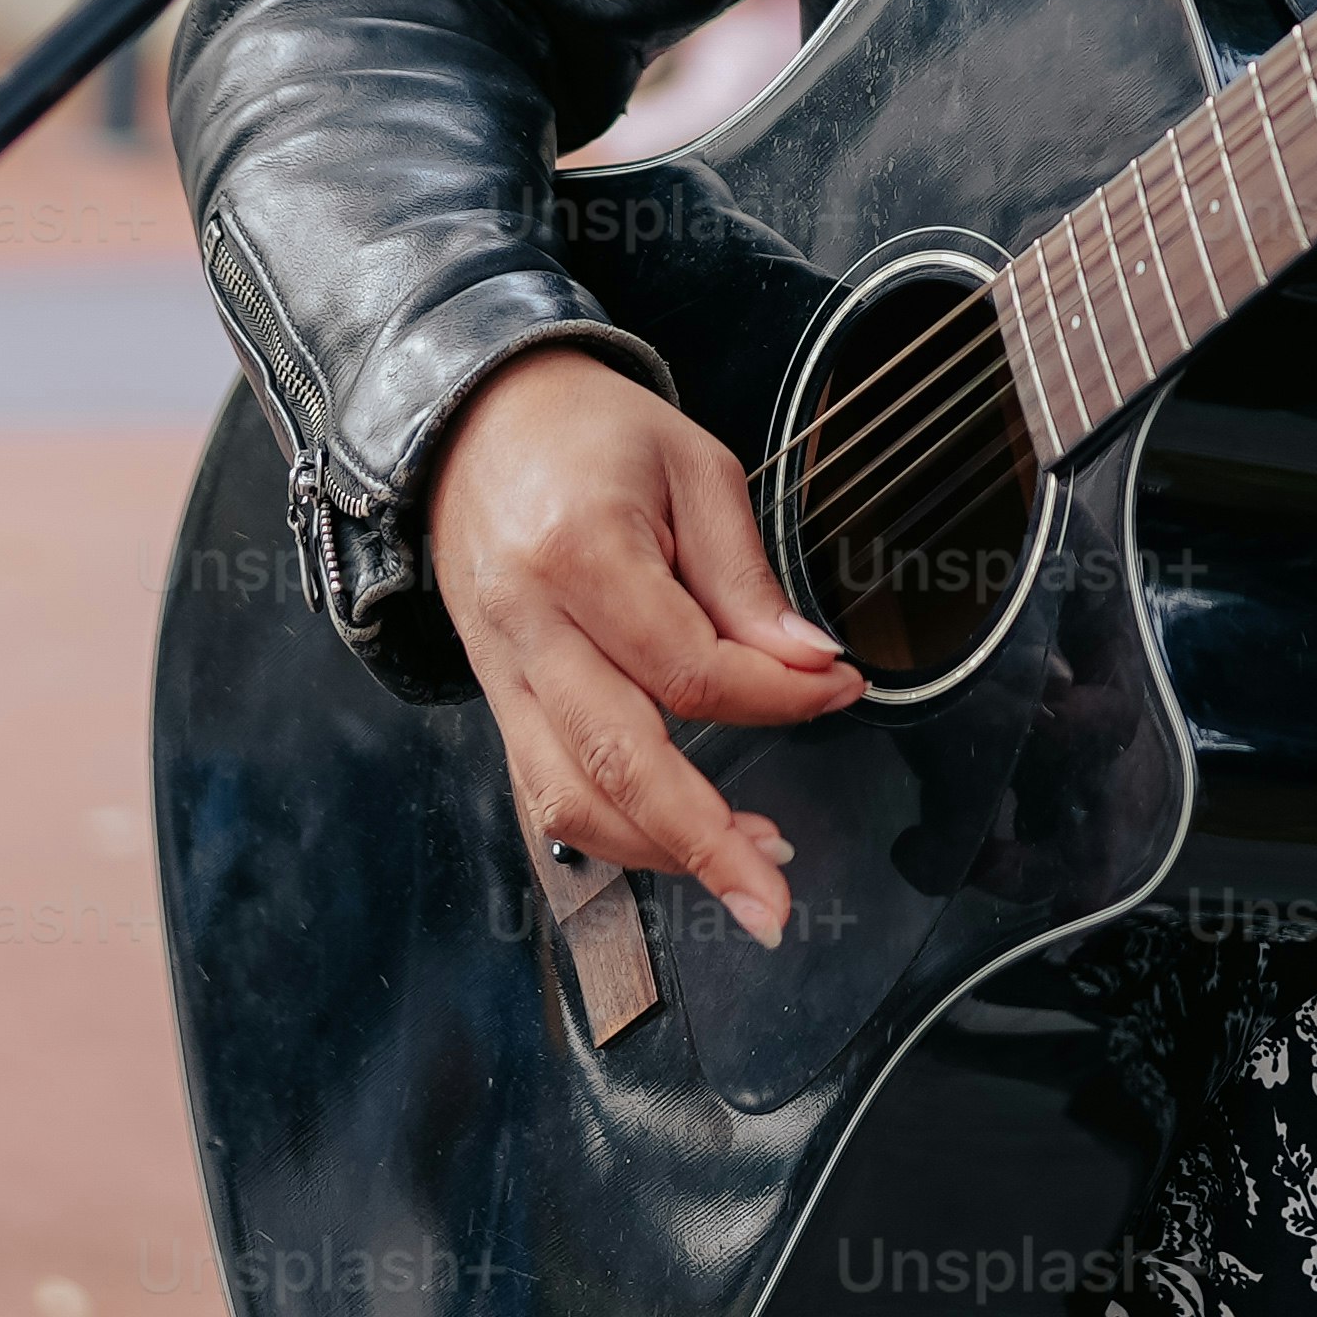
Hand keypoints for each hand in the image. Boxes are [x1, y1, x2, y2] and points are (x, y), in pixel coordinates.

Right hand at [420, 346, 860, 945]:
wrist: (475, 422)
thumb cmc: (591, 434)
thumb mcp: (694, 467)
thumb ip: (746, 579)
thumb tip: (811, 667)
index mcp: (578, 550)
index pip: (689, 667)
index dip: (778, 695)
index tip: (841, 688)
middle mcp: (527, 625)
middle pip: (616, 759)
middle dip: (704, 840)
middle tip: (776, 894)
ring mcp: (500, 673)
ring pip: (568, 799)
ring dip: (660, 853)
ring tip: (747, 869)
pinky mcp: (495, 700)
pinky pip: (543, 791)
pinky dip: (613, 834)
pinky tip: (680, 842)